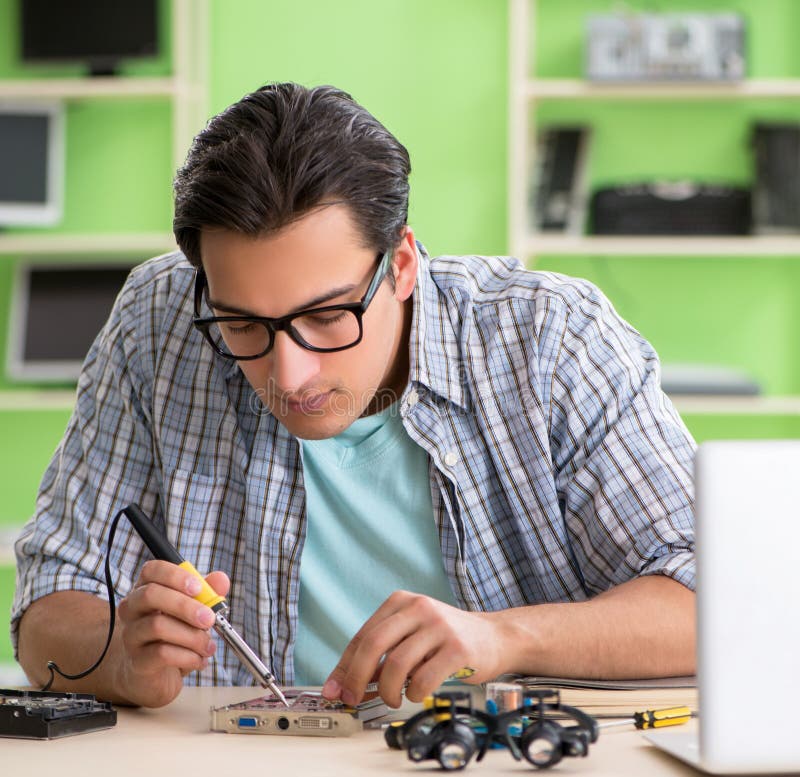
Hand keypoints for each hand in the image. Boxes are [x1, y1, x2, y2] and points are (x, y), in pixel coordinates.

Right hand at [114, 560, 229, 706]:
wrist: (155, 676)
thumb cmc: (175, 636)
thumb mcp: (194, 612)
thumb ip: (207, 594)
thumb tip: (221, 579)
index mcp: (146, 589)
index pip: (151, 570)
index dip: (175, 576)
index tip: (198, 588)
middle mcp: (132, 609)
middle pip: (150, 594)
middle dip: (185, 606)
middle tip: (209, 619)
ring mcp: (130, 635)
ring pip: (157, 626)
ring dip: (192, 636)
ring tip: (209, 646)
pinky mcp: (136, 662)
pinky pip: (161, 654)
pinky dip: (188, 656)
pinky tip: (200, 660)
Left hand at [321, 590, 507, 707]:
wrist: (494, 637)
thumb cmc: (446, 639)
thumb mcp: (411, 634)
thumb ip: (382, 653)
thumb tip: (346, 684)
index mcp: (401, 601)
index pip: (363, 635)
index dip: (345, 666)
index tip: (335, 690)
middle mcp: (419, 607)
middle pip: (373, 644)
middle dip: (357, 678)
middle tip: (354, 699)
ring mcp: (439, 626)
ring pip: (396, 664)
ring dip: (388, 691)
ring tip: (394, 698)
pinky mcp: (457, 648)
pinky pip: (423, 678)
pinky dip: (413, 693)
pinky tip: (417, 693)